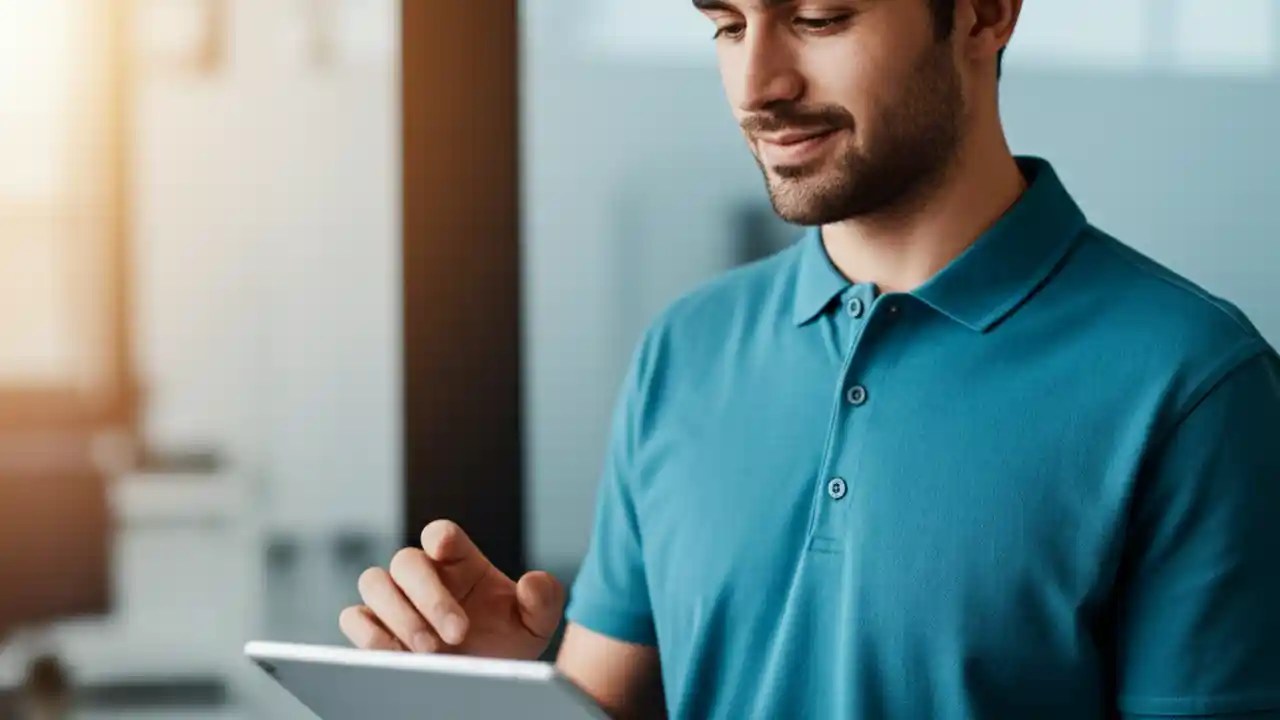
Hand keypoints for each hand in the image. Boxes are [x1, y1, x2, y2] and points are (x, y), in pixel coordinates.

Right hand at [340, 520, 564, 659]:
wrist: (485, 680)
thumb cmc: (507, 643)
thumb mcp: (536, 624)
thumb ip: (544, 599)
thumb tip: (533, 581)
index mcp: (460, 561)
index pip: (441, 534)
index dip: (439, 536)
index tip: (446, 549)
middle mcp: (424, 575)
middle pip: (406, 561)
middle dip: (429, 596)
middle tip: (457, 633)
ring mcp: (396, 600)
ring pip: (373, 583)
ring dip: (398, 615)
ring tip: (428, 649)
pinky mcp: (375, 628)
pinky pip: (354, 618)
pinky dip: (369, 633)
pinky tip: (398, 656)